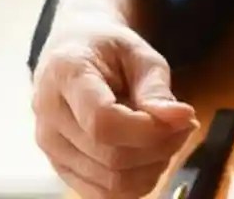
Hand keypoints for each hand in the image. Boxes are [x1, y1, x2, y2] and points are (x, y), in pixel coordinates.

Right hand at [31, 10, 199, 197]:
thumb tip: (181, 119)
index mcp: (65, 75)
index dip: (149, 129)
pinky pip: (102, 193)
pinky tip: (150, 156)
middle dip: (161, 147)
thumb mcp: (139, 53)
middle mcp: (48, 116)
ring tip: (168, 138)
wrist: (71, 52)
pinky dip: (136, 182)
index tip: (184, 116)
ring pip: (109, 182)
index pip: (103, 122)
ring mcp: (49, 147)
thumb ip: (157, 87)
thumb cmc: (108, 49)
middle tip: (185, 125)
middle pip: (110, 157)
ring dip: (153, 167)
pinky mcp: (59, 167)